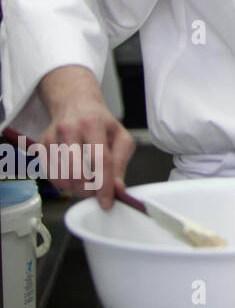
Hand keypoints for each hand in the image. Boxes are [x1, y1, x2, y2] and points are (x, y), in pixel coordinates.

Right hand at [36, 65, 134, 207]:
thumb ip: (121, 163)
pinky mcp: (41, 146)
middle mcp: (69, 129)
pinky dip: (63, 184)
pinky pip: (50, 176)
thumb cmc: (101, 123)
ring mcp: (52, 138)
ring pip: (61, 177)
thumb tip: (117, 189)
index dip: (104, 185)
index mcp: (94, 124)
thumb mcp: (121, 137)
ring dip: (75, 189)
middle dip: (88, 190)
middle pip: (77, 171)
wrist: (75, 104)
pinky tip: (74, 178)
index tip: (107, 203)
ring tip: (87, 185)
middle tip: (97, 193)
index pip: (100, 160)